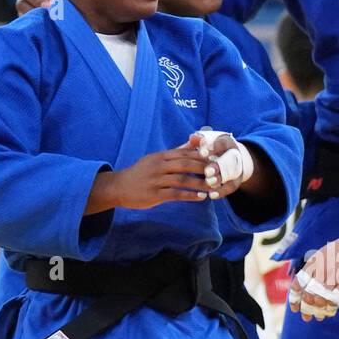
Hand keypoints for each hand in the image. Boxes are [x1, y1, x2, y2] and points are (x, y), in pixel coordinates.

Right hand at [86, 140, 213, 212]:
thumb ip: (176, 152)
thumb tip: (194, 141)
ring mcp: (156, 180)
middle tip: (218, 173)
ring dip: (200, 183)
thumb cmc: (141, 173)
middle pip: (186, 164)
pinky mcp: (154, 194)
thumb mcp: (156, 159)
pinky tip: (201, 197)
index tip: (216, 159)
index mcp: (161, 156)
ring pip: (183, 180)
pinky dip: (190, 195)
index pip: (184, 153)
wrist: (119, 187)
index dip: (201, 156)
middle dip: (204, 168)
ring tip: (213, 187)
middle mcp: (159, 166)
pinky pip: (175, 194)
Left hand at [192, 130, 253, 199]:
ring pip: (230, 175)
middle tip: (207, 171)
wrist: (227, 158)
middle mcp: (235, 155)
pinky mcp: (236, 181)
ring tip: (209, 182)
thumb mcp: (206, 141)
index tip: (202, 153)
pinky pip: (230, 187)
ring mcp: (237, 169)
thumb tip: (193, 137)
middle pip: (228, 161)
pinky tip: (211, 195)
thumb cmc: (211, 147)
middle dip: (218, 166)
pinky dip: (222, 192)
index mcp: (228, 142)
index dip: (213, 148)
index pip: (222, 144)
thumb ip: (199, 140)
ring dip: (219, 179)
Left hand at [288, 238, 338, 320]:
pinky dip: (331, 308)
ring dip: (318, 310)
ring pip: (322, 298)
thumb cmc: (338, 252)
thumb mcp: (320, 255)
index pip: (298, 283)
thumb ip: (310, 270)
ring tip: (318, 317)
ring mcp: (336, 275)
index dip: (294, 298)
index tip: (295, 308)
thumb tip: (298, 289)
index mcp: (314, 262)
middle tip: (306, 317)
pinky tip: (330, 312)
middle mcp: (323, 268)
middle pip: (309, 294)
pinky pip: (337, 299)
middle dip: (306, 309)